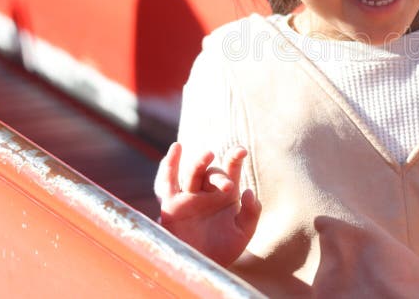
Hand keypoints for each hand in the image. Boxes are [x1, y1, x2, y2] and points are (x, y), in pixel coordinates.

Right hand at [155, 143, 260, 265]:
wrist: (202, 268)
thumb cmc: (224, 250)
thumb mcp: (244, 233)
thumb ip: (251, 212)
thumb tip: (248, 191)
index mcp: (226, 194)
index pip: (231, 169)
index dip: (235, 157)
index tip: (241, 151)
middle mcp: (207, 192)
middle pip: (211, 172)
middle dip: (219, 175)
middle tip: (226, 186)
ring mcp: (189, 197)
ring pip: (192, 174)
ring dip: (199, 163)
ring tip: (208, 154)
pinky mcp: (171, 205)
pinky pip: (167, 183)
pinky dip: (169, 165)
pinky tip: (174, 150)